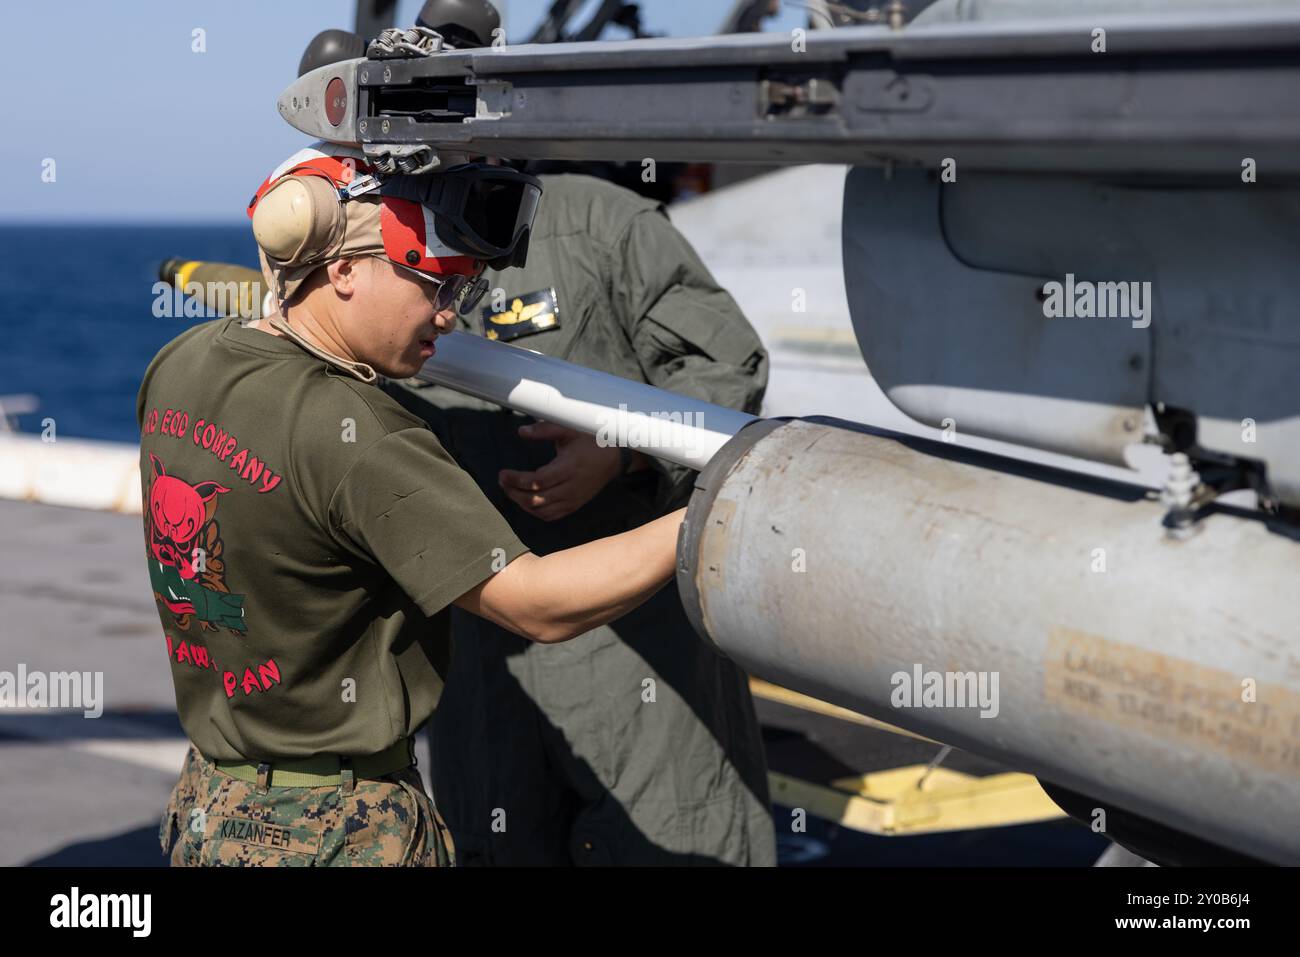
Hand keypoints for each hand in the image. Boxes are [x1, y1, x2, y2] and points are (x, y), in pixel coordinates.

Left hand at [499, 422, 622, 520]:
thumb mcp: (568, 430)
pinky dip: (534, 512)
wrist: (612, 459)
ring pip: (541, 511)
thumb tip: (521, 432)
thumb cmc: (589, 442)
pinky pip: (551, 516)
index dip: (517, 480)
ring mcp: (572, 499)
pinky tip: (525, 501)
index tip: (503, 473)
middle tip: (502, 481)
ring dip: (521, 503)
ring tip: (510, 490)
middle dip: (514, 492)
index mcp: (568, 468)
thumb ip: (544, 430)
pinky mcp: (573, 505)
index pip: (537, 481)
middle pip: (536, 499)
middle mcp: (570, 487)